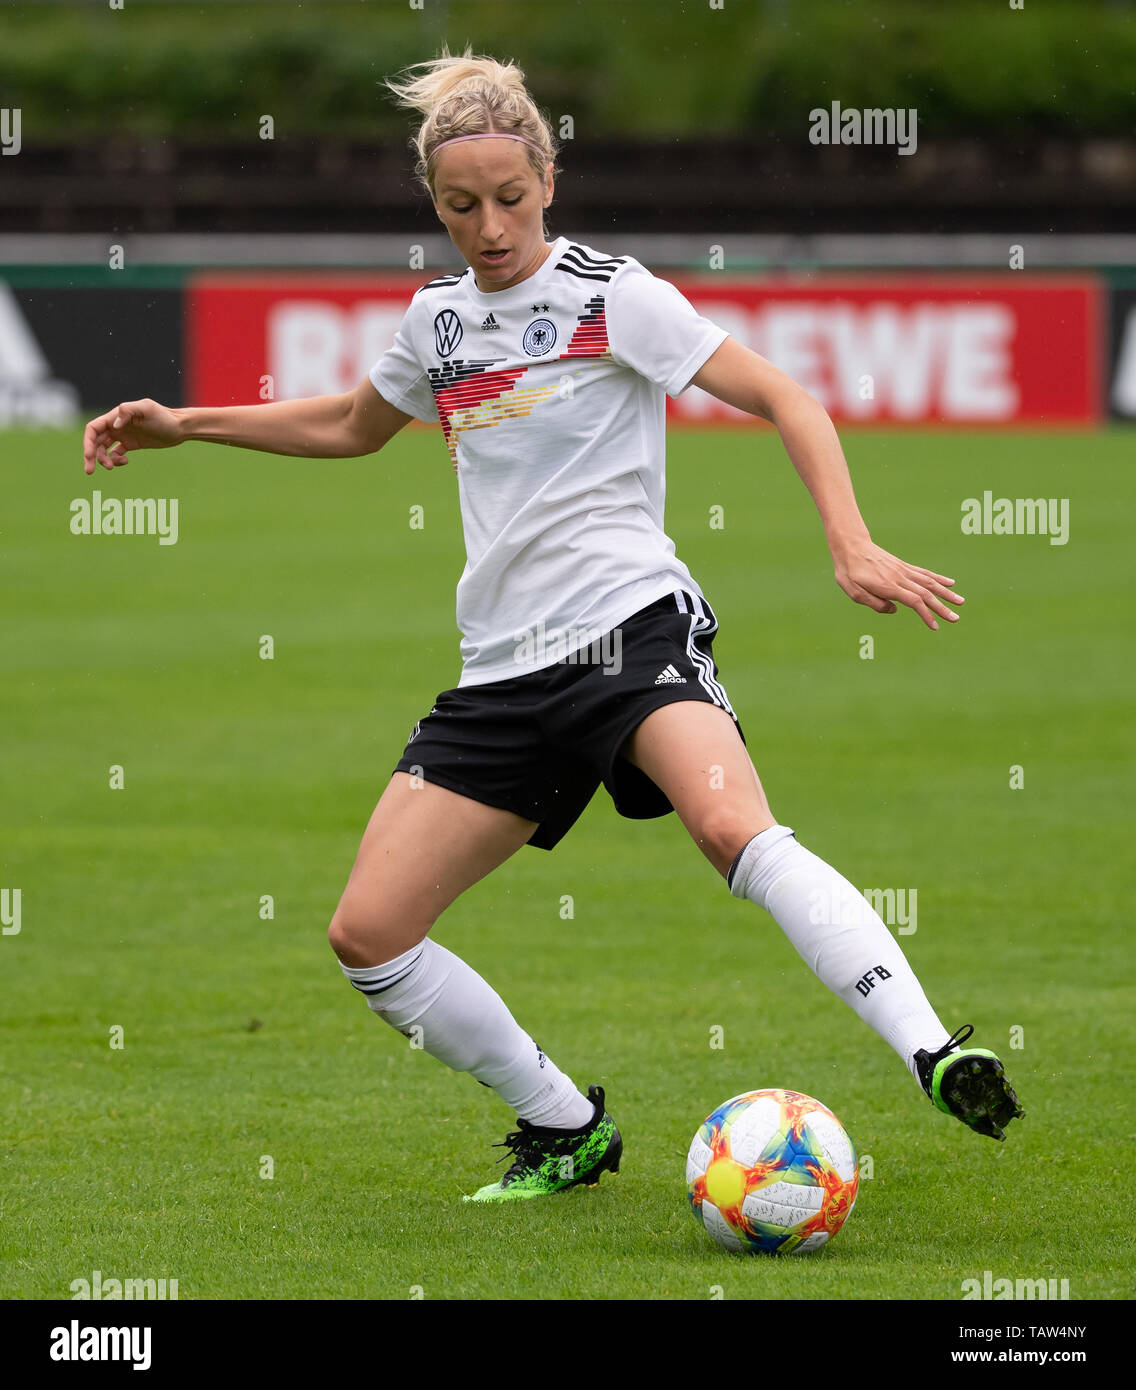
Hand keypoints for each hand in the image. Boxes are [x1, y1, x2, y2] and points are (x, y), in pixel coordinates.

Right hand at [82, 398, 181, 474]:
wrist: (179, 427)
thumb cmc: (164, 417)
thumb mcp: (147, 409)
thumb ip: (129, 411)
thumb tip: (114, 424)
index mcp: (115, 417)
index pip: (93, 428)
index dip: (87, 442)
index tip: (89, 457)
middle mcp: (116, 425)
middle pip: (94, 441)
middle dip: (90, 455)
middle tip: (89, 471)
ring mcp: (123, 435)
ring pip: (103, 449)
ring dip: (103, 460)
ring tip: (112, 467)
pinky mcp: (130, 444)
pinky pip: (115, 453)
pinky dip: (115, 460)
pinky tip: (125, 461)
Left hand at [831, 538, 963, 630]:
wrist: (851, 546)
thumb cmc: (849, 571)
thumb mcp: (854, 592)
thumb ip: (874, 603)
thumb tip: (895, 610)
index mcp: (887, 586)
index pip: (914, 601)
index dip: (926, 615)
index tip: (935, 626)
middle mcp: (899, 577)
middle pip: (926, 594)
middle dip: (942, 607)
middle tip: (955, 619)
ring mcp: (903, 570)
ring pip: (929, 582)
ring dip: (946, 593)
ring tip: (961, 602)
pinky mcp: (903, 566)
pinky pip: (924, 573)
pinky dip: (938, 578)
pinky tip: (950, 583)